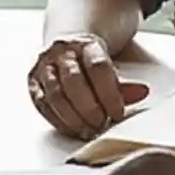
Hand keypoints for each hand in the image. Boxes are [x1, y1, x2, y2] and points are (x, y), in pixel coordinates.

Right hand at [27, 33, 149, 139]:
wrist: (65, 44)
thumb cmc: (90, 57)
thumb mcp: (109, 62)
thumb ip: (122, 82)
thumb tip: (141, 93)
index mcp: (85, 43)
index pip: (98, 67)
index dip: (109, 93)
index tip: (118, 112)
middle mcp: (61, 52)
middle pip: (74, 81)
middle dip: (90, 108)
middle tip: (102, 124)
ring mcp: (44, 66)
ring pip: (56, 95)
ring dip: (73, 118)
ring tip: (88, 131)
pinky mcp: (33, 82)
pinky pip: (43, 104)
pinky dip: (59, 121)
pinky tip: (73, 129)